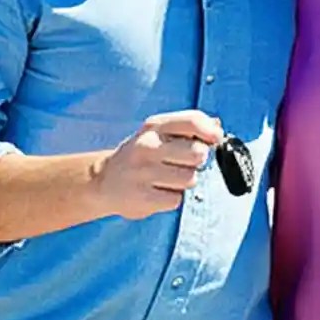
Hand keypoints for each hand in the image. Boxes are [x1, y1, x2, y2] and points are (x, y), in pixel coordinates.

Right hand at [93, 110, 223, 220]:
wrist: (103, 181)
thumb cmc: (140, 155)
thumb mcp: (158, 133)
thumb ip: (188, 127)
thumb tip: (217, 126)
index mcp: (154, 126)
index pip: (192, 121)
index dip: (211, 131)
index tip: (215, 139)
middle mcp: (148, 146)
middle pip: (198, 152)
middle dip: (197, 161)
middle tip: (182, 163)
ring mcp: (144, 172)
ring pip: (190, 178)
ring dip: (184, 182)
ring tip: (165, 178)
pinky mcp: (143, 197)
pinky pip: (176, 199)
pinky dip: (172, 198)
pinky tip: (157, 191)